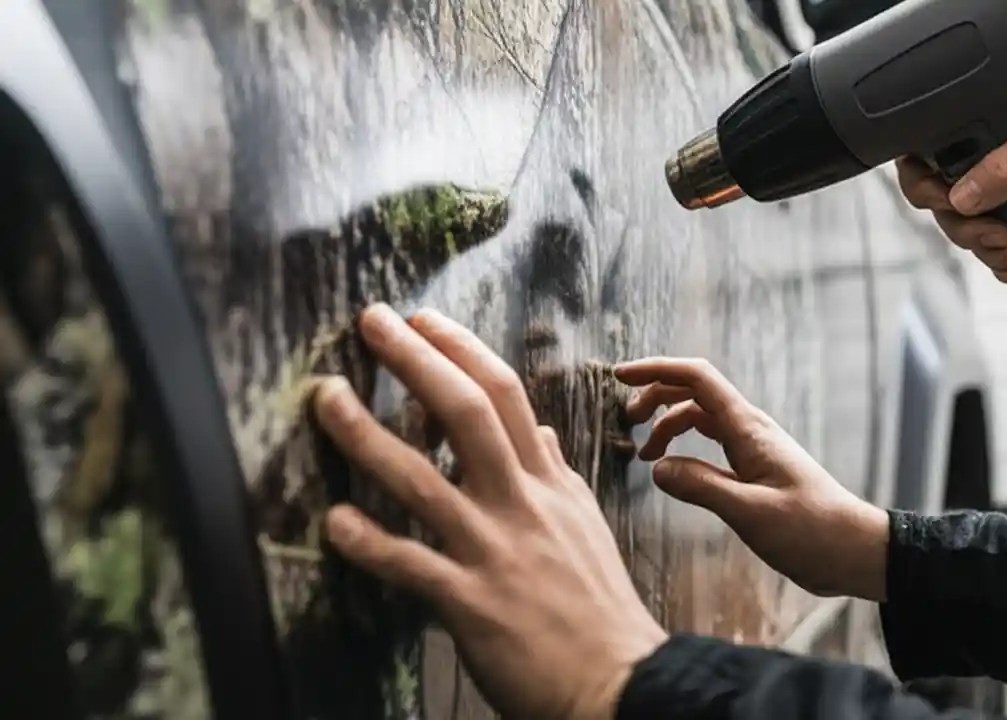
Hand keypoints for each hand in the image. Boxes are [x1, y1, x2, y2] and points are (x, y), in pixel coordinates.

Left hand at [314, 304, 666, 719]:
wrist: (619, 681)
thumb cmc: (600, 605)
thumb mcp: (586, 525)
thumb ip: (558, 473)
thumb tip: (543, 433)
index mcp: (547, 483)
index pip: (505, 394)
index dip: (461, 349)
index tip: (423, 319)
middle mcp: (520, 504)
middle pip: (465, 412)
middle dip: (415, 360)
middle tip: (372, 321)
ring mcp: (494, 550)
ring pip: (423, 479)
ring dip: (368, 435)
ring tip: (327, 398)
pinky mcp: (471, 602)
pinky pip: (411, 564)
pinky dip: (370, 542)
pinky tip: (334, 521)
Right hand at [614, 357, 888, 600]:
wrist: (853, 550)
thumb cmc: (811, 531)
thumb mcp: (750, 513)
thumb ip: (701, 487)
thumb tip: (657, 469)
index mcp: (749, 430)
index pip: (697, 379)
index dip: (657, 370)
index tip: (620, 377)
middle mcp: (750, 431)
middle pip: (694, 393)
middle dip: (656, 396)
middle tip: (626, 421)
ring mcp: (753, 448)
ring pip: (701, 419)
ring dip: (668, 426)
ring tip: (643, 456)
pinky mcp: (755, 470)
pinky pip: (711, 445)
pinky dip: (685, 449)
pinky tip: (674, 472)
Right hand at [895, 86, 1006, 285]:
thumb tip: (960, 198)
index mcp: (999, 125)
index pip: (938, 153)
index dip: (930, 184)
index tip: (945, 204)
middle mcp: (1003, 160)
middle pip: (950, 204)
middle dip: (969, 229)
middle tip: (1001, 236)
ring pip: (973, 234)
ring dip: (990, 252)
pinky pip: (1001, 254)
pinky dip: (1005, 266)